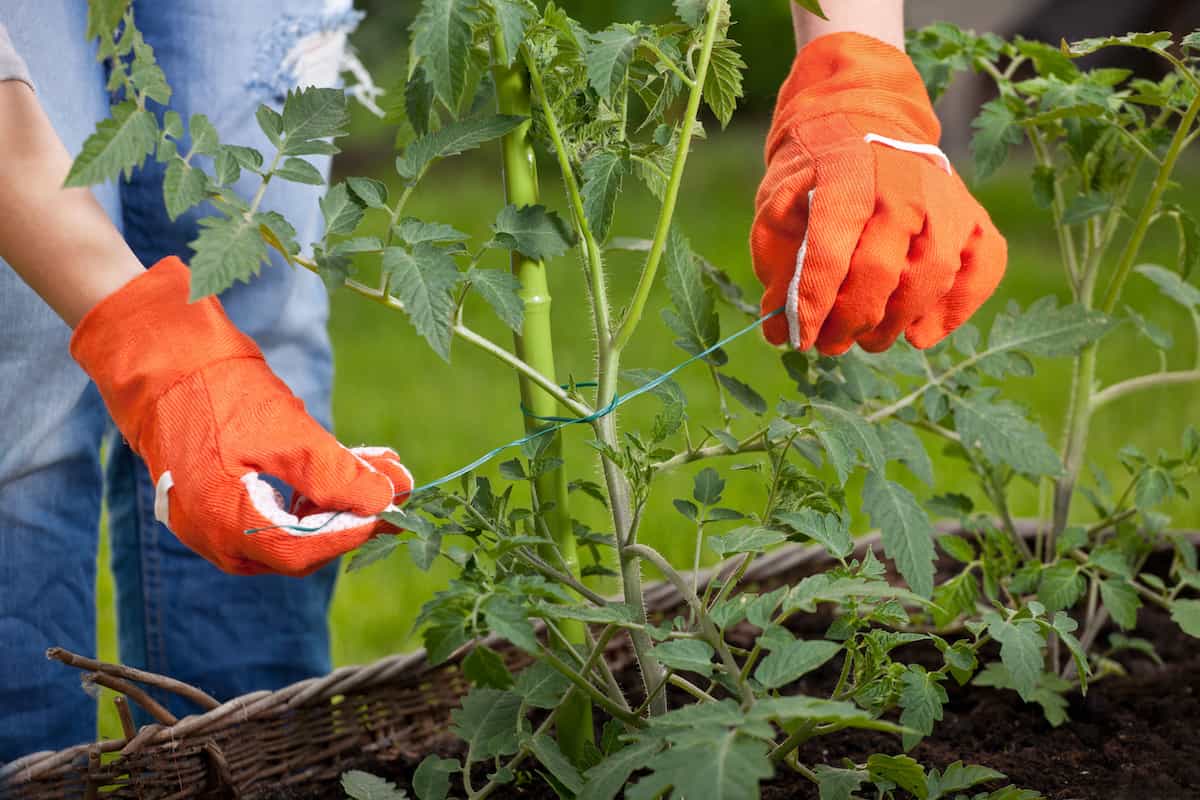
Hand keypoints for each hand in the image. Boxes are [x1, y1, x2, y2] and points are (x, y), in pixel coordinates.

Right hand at [71, 257, 412, 576]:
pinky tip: (347, 462)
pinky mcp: (220, 503)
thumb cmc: (220, 393)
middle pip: (301, 547)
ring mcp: (213, 523)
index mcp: (224, 524)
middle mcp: (214, 537)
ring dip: (340, 499)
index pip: (303, 552)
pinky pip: (275, 511)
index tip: (393, 507)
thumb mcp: (287, 432)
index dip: (353, 532)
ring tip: (382, 465)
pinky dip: (314, 491)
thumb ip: (337, 474)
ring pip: (292, 528)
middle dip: (354, 513)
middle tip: (398, 483)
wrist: (163, 360)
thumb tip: (388, 500)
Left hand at [751, 32, 1006, 354]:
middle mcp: (903, 184)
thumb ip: (778, 267)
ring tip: (868, 339)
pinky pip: (984, 266)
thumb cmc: (814, 175)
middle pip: (881, 271)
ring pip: (933, 275)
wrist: (860, 119)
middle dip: (851, 321)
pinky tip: (921, 333)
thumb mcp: (777, 208)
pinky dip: (957, 308)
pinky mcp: (973, 213)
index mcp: (845, 177)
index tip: (799, 338)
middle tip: (830, 345)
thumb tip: (776, 331)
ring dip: (898, 322)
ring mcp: (946, 197)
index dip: (813, 305)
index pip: (830, 252)